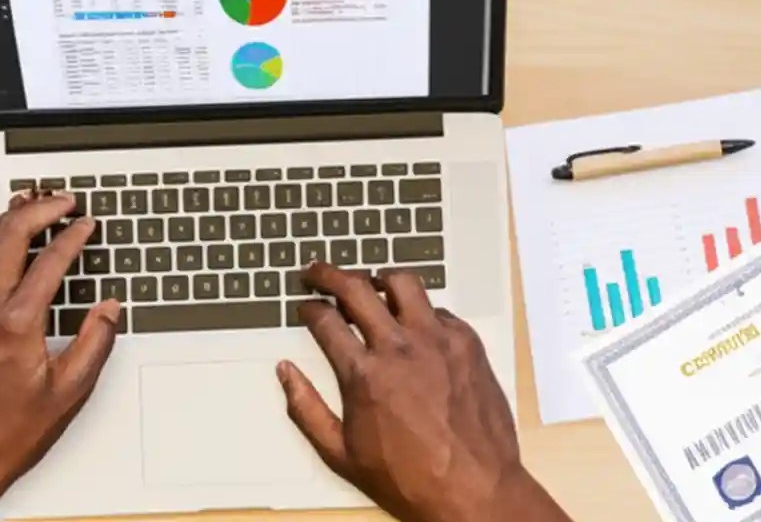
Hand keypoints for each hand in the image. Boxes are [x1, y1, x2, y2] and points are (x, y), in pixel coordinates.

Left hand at [0, 191, 120, 503]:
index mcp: (16, 323)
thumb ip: (95, 342)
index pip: (49, 259)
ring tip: (31, 202)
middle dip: (40, 209)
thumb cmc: (9, 430)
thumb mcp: (71, 390)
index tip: (88, 224)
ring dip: (7, 217)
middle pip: (8, 235)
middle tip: (64, 201)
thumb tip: (109, 308)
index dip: (73, 235)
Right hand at [277, 263, 570, 521]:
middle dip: (329, 274)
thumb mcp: (341, 454)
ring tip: (369, 286)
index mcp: (364, 374)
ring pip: (403, 282)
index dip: (309, 306)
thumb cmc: (409, 478)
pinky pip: (439, 310)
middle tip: (318, 272)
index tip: (306, 304)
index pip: (326, 320)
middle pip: (356, 288)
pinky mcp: (467, 343)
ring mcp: (438, 340)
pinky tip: (414, 325)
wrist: (475, 489)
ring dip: (379, 280)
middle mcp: (400, 348)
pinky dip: (420, 310)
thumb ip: (306, 408)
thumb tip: (285, 372)